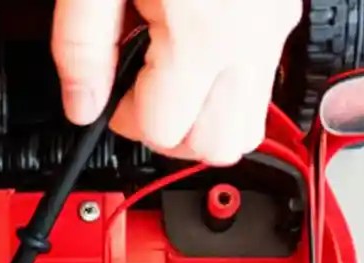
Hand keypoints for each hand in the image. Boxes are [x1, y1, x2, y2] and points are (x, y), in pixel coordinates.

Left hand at [52, 0, 300, 164]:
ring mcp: (276, 22)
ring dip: (205, 118)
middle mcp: (253, 34)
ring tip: (168, 72)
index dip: (123, 120)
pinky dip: (226, 81)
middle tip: (139, 97)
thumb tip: (81, 106)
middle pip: (221, 147)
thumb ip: (80, 47)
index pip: (165, 133)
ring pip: (251, 121)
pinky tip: (192, 42)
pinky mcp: (284, 7)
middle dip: (171, 137)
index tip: (109, 93)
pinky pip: (261, 76)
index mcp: (205, 33)